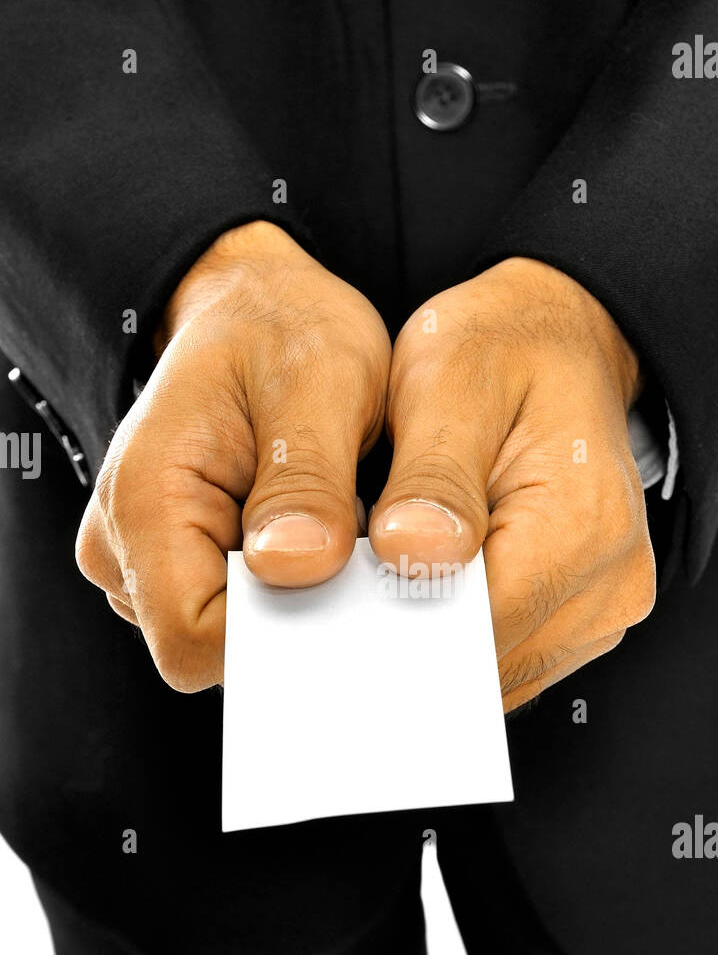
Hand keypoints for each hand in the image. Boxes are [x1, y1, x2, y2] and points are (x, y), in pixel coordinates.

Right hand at [76, 220, 388, 690]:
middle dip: (297, 613)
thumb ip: (307, 480)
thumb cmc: (284, 330)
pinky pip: (244, 613)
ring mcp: (148, 560)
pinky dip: (291, 586)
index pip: (199, 640)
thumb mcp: (320, 379)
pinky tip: (314, 531)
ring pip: (236, 637)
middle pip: (218, 648)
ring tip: (331, 519)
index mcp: (147, 500)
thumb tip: (299, 568)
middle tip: (355, 537)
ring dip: (298, 596)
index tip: (351, 584)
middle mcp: (126, 543)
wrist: (257, 307)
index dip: (283, 632)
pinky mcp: (179, 566)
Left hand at [369, 257, 655, 711]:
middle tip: (342, 598)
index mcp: (581, 523)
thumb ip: (432, 476)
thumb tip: (407, 554)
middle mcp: (608, 580)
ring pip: (493, 676)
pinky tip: (420, 595)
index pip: (477, 627)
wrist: (564, 342)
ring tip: (385, 586)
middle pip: (485, 663)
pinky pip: (505, 663)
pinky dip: (455, 642)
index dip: (396, 630)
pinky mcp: (581, 621)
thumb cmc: (510, 351)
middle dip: (407, 641)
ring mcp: (601, 608)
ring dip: (431, 646)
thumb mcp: (452, 380)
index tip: (332, 613)